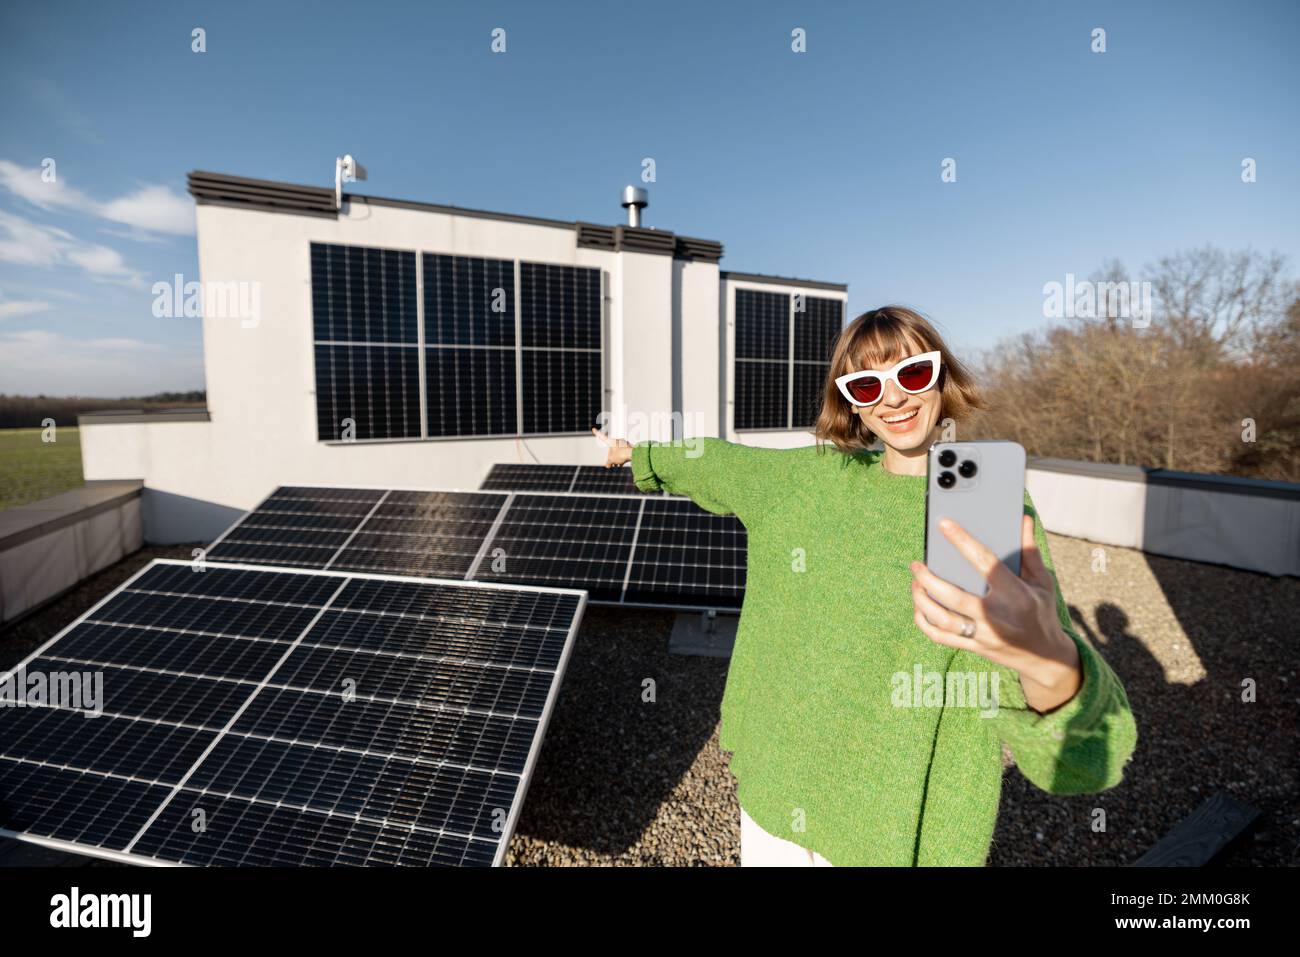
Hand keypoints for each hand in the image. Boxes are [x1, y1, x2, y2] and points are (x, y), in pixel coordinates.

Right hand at [591, 427, 632, 467]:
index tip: (593, 429)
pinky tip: (623, 463)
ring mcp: (623, 443)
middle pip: (611, 449)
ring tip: (619, 464)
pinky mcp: (629, 447)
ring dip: (617, 458)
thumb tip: (608, 465)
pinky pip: (623, 452)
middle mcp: (617, 440)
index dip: (597, 433)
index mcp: (611, 441)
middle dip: (612, 457)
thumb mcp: (611, 460)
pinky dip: (622, 457)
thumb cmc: (621, 454)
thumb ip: (608, 463)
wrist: (633, 454)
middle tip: (613, 464)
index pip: (602, 437)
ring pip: (618, 451)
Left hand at [909, 515, 1081, 712]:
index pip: (985, 562)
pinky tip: (919, 606)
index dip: (963, 541)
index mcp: (1016, 594)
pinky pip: (940, 637)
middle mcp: (998, 616)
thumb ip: (1029, 551)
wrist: (1046, 658)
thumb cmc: (1041, 612)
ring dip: (922, 600)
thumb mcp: (1042, 582)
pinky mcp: (974, 648)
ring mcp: (984, 635)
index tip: (944, 524)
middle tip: (916, 564)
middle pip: (954, 597)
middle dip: (928, 578)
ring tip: (915, 583)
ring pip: (943, 619)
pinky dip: (924, 622)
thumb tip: (1022, 519)